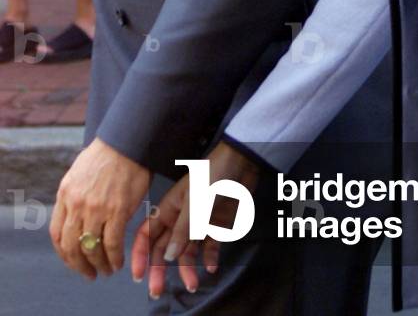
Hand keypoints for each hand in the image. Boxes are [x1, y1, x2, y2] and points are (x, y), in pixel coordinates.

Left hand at [50, 137, 149, 279]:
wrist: (127, 142)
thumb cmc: (106, 156)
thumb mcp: (78, 174)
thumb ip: (73, 197)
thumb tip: (74, 222)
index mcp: (65, 194)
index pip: (56, 234)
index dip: (63, 254)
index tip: (72, 261)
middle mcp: (78, 204)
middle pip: (71, 247)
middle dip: (79, 266)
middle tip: (89, 274)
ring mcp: (97, 208)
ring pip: (92, 249)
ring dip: (99, 265)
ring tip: (107, 270)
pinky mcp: (118, 210)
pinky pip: (113, 243)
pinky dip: (114, 258)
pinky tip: (118, 262)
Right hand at [130, 141, 259, 297]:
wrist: (242, 164)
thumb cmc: (213, 176)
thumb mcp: (194, 204)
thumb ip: (182, 231)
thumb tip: (167, 257)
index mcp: (168, 209)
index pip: (147, 234)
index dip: (140, 254)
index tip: (139, 275)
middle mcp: (180, 219)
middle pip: (165, 248)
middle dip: (160, 269)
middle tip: (158, 291)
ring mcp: (199, 223)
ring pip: (186, 252)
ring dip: (187, 268)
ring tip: (193, 284)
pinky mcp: (217, 226)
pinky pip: (209, 247)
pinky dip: (209, 258)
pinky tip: (211, 267)